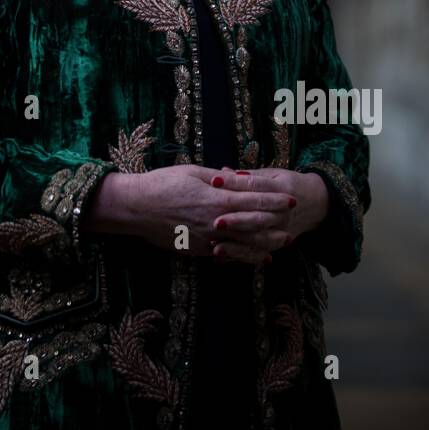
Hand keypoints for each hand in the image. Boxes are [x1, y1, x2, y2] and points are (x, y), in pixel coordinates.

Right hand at [122, 164, 293, 257]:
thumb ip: (220, 178)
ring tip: (283, 242)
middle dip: (276, 223)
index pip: (253, 200)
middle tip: (293, 222)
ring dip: (266, 244)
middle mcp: (215, 223)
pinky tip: (257, 257)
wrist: (135, 208)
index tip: (290, 199)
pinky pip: (228, 255)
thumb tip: (242, 178)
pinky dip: (245, 256)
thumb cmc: (162, 184)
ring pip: (244, 245)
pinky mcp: (198, 250)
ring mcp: (207, 240)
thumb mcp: (193, 172)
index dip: (274, 200)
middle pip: (254, 225)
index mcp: (216, 200)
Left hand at [211, 166, 329, 263]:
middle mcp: (282, 212)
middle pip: (258, 217)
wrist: (316, 203)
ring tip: (215, 245)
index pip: (255, 185)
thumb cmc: (288, 184)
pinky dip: (239, 256)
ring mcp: (282, 230)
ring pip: (259, 239)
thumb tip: (223, 171)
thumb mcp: (273, 175)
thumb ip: (248, 176)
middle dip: (236, 220)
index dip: (233, 183)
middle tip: (215, 221)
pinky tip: (221, 255)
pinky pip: (258, 253)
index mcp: (280, 189)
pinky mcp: (277, 244)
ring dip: (237, 244)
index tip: (214, 181)